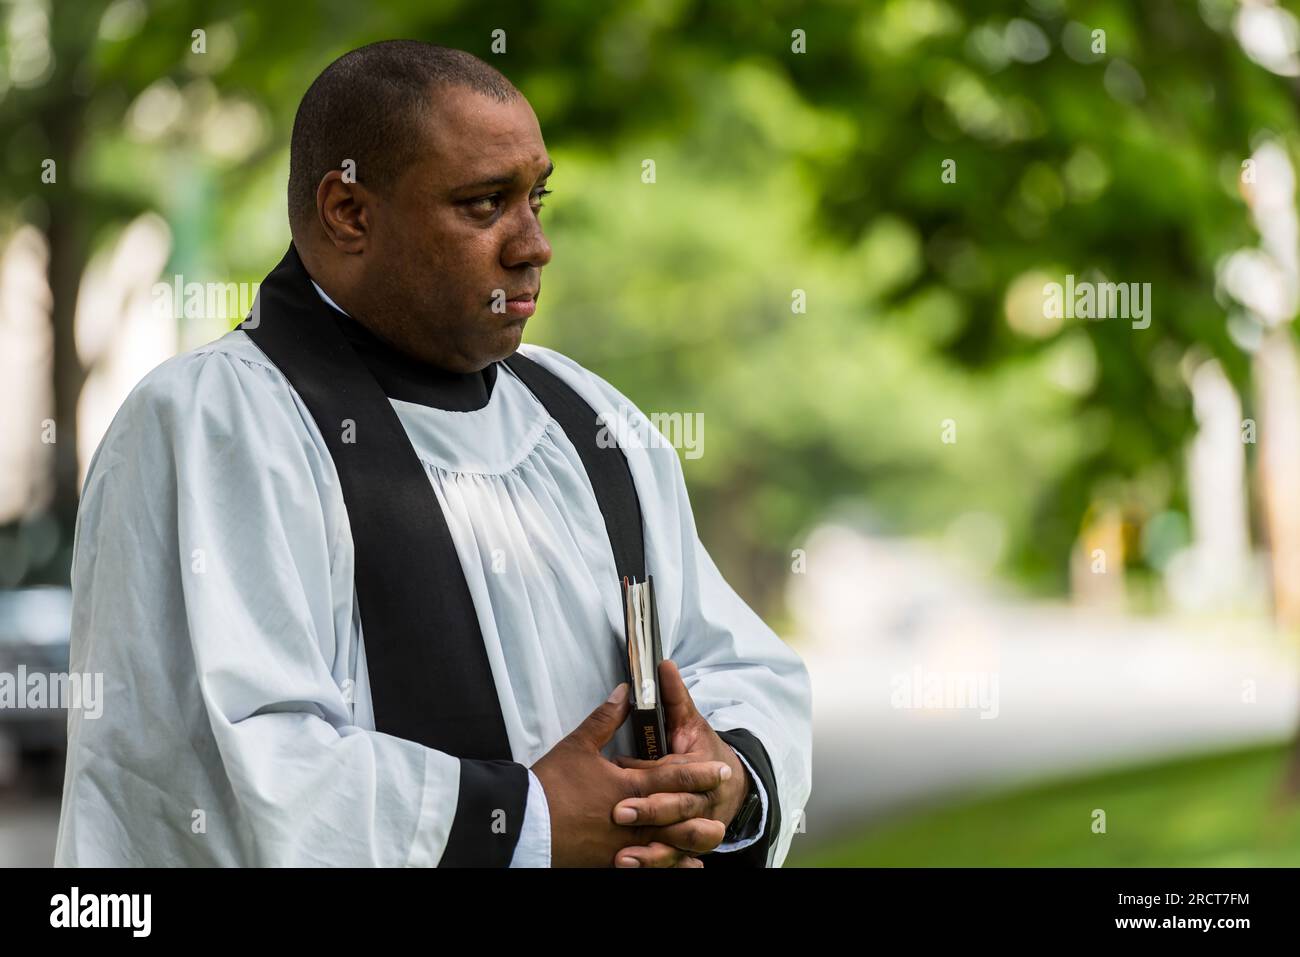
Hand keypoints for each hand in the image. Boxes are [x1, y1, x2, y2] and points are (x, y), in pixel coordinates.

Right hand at [531, 682, 734, 866]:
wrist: (524, 824)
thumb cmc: (550, 785)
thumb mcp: (578, 745)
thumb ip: (606, 718)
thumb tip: (624, 692)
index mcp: (628, 786)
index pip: (672, 778)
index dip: (698, 774)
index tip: (720, 771)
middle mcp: (632, 817)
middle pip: (677, 813)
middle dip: (702, 807)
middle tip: (724, 804)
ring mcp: (623, 843)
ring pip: (666, 842)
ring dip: (691, 839)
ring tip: (713, 837)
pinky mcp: (610, 860)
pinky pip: (646, 865)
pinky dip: (666, 864)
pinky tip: (682, 866)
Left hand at [609, 660, 749, 866]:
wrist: (732, 786)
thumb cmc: (705, 752)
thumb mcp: (691, 721)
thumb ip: (674, 695)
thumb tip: (662, 662)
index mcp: (702, 769)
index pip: (675, 770)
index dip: (651, 770)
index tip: (621, 765)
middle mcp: (703, 802)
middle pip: (678, 808)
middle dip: (650, 811)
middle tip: (618, 812)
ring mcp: (698, 828)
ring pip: (679, 843)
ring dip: (652, 851)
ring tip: (622, 855)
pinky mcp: (687, 846)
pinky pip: (673, 861)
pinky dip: (654, 866)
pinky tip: (626, 866)